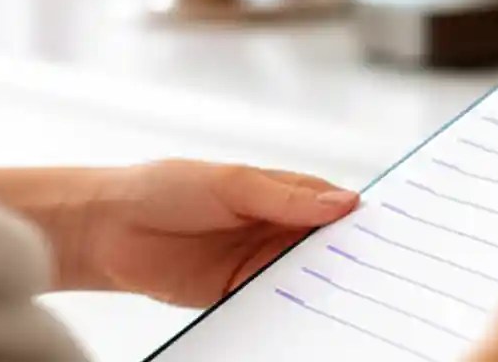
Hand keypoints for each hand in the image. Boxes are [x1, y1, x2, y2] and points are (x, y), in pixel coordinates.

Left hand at [83, 160, 359, 306]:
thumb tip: (342, 203)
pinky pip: (275, 303)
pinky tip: (308, 315)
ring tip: (349, 298)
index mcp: (281, 192)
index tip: (389, 235)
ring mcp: (259, 262)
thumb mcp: (230, 183)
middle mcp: (276, 227)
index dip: (360, 219)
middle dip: (349, 258)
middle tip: (375, 274)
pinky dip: (292, 309)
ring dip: (324, 286)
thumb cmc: (165, 188)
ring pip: (306, 277)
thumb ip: (284, 197)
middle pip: (326, 247)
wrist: (108, 229)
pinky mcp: (240, 293)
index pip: (334, 206)